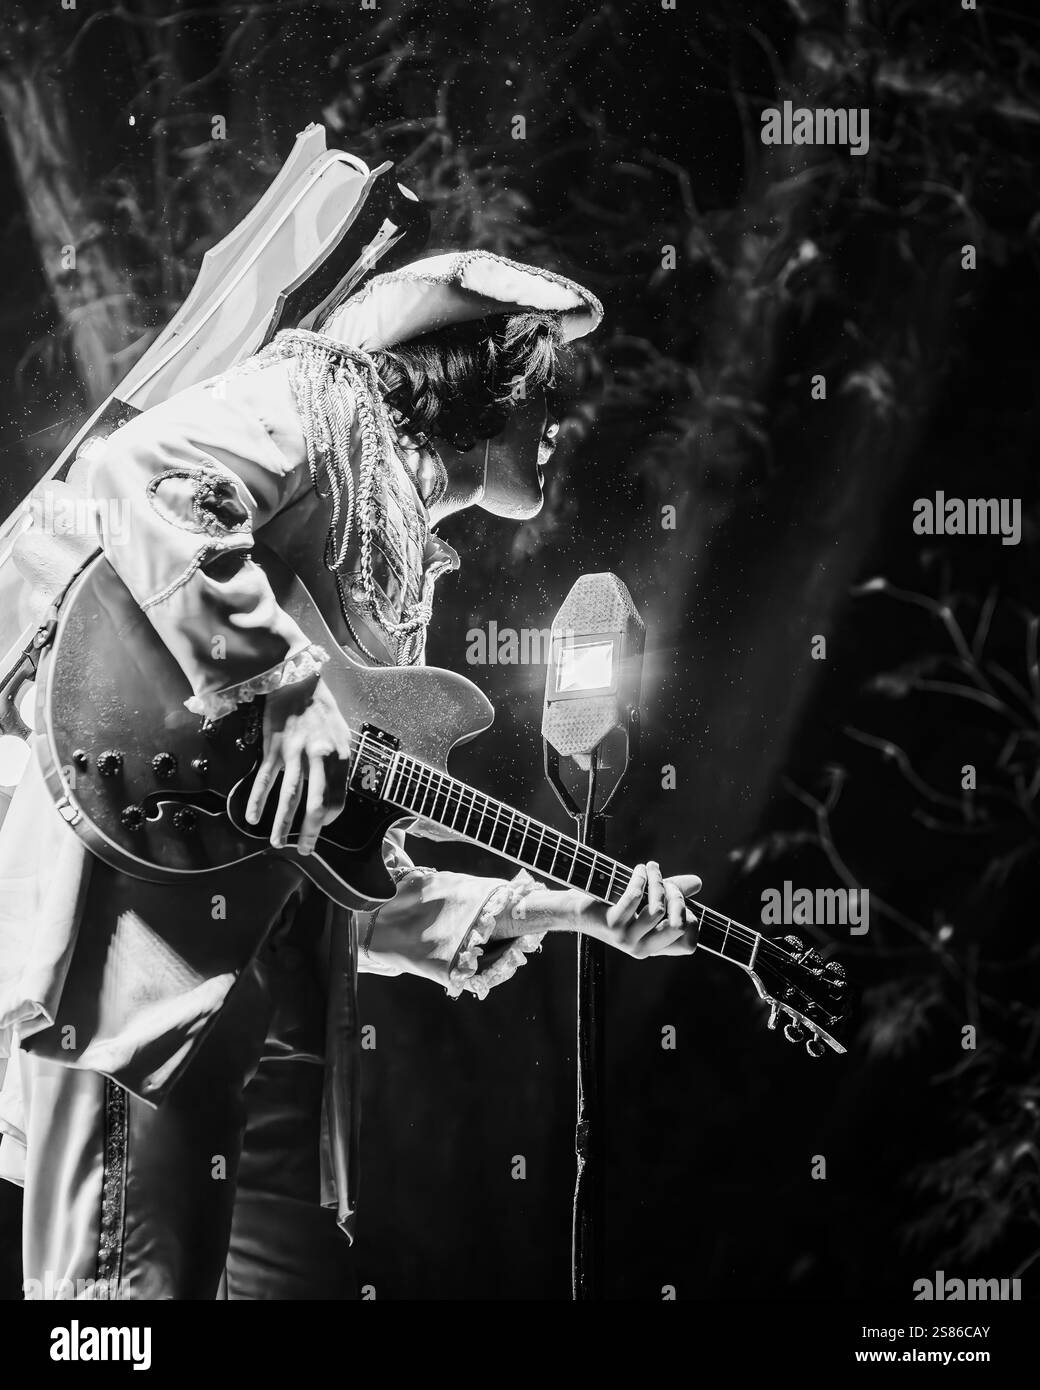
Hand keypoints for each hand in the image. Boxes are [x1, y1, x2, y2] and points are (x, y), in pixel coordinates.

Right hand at [244, 675, 351, 854]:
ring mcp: (295, 753)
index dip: (329, 818)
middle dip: (309, 832)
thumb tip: (332, 796)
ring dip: (282, 824)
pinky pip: (265, 779)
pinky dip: (258, 799)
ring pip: (289, 796)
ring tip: (277, 843)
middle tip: (303, 850)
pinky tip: (252, 817)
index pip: (337, 799)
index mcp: (339, 756)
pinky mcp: (274, 748)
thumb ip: (337, 767)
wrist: (297, 681)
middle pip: (315, 804)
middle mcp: (319, 757)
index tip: (321, 826)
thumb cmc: (321, 711)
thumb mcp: (341, 737)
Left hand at [570, 861, 700, 958]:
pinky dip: (641, 878)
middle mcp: (643, 949)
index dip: (690, 919)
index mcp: (654, 947)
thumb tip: (698, 883)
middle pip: (678, 926)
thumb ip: (672, 893)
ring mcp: (627, 939)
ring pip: (658, 909)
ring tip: (650, 868)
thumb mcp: (646, 899)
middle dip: (677, 897)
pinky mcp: (612, 925)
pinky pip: (635, 898)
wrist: (574, 910)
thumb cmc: (613, 903)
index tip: (677, 899)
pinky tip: (639, 870)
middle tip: (664, 881)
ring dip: (658, 882)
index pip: (688, 943)